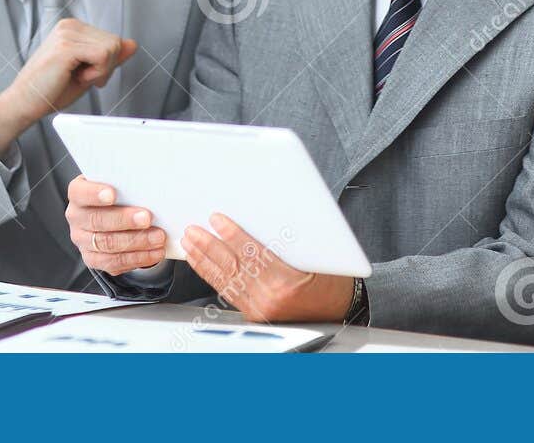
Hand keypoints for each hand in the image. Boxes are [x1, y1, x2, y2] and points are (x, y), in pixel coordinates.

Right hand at [0, 21, 137, 154]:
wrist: (24, 103)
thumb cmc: (51, 90)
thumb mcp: (89, 71)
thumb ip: (110, 57)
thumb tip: (133, 44)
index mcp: (73, 27)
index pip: (113, 40)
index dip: (107, 64)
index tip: (85, 73)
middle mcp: (70, 25)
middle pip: (116, 43)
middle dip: (105, 67)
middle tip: (80, 77)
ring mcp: (67, 33)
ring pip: (113, 49)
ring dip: (100, 71)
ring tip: (76, 76)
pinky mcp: (67, 46)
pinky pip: (104, 56)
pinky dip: (97, 73)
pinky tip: (77, 77)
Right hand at [65, 176, 167, 274]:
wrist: (116, 212)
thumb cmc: (120, 193)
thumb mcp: (121, 182)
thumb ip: (129, 183)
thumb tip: (151, 185)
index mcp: (78, 194)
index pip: (80, 192)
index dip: (95, 194)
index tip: (112, 194)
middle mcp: (76, 217)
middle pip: (96, 220)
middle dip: (124, 220)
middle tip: (147, 218)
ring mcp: (83, 240)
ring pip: (107, 244)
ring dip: (136, 241)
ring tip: (158, 237)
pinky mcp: (93, 259)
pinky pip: (114, 262)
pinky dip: (137, 258)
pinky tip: (154, 252)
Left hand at [182, 213, 352, 322]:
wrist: (342, 311)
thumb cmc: (333, 282)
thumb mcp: (317, 256)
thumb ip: (287, 242)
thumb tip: (262, 218)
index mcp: (285, 283)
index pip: (251, 252)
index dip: (232, 234)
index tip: (217, 219)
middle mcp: (269, 299)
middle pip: (233, 266)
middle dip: (210, 246)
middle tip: (194, 230)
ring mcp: (260, 309)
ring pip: (226, 280)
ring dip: (205, 260)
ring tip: (191, 244)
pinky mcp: (255, 314)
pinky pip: (229, 292)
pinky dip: (214, 276)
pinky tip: (203, 264)